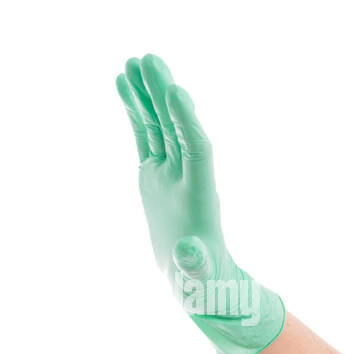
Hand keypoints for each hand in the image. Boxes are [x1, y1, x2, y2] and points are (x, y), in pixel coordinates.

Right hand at [115, 53, 283, 353]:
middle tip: (151, 60)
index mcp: (200, 198)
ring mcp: (170, 174)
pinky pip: (147, 136)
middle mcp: (187, 179)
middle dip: (164, 97)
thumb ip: (195, 264)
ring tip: (134, 62)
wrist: (199, 282)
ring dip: (148, 95)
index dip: (188, 123)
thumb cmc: (204, 283)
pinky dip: (136, 112)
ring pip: (159, 127)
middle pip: (177, 130)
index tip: (179, 92)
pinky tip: (123, 84)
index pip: (197, 152)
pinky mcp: (156, 176)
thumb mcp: (199, 276)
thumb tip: (190, 255)